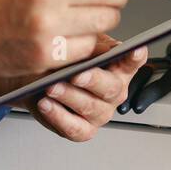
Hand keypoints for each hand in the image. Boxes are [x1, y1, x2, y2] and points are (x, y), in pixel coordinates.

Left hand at [0, 35, 148, 141]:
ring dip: (69, 96)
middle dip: (93, 80)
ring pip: (90, 107)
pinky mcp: (84, 130)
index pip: (132, 61)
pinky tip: (46, 104)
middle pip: (111, 88)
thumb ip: (90, 43)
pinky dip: (58, 116)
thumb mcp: (76, 44)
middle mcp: (113, 91)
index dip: (135, 57)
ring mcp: (101, 112)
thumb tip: (99, 39)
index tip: (135, 49)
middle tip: (76, 74)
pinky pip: (75, 128)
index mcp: (117, 68)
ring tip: (51, 87)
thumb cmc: (62, 59)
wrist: (35, 79)